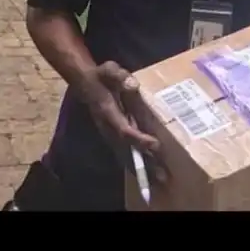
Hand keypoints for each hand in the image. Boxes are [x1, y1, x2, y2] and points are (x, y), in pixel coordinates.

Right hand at [75, 61, 165, 182]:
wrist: (86, 85)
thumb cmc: (101, 76)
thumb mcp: (109, 69)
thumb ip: (119, 75)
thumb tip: (132, 83)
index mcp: (107, 112)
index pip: (123, 130)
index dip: (138, 139)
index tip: (155, 144)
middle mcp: (108, 128)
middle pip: (126, 150)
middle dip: (145, 163)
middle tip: (163, 176)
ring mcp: (109, 135)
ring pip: (125, 155)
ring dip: (142, 169)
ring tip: (160, 181)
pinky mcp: (112, 137)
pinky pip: (124, 154)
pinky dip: (136, 166)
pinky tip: (149, 175)